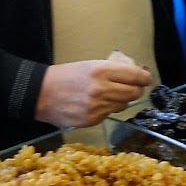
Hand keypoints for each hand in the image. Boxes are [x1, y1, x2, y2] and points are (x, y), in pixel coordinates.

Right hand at [35, 59, 152, 128]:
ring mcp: (97, 106)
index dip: (144, 78)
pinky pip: (110, 114)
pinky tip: (96, 104)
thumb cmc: (66, 76)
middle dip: (137, 90)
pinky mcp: (92, 119)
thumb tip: (136, 76)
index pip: (136, 76)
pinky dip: (107, 109)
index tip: (146, 79)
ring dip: (121, 100)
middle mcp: (102, 89)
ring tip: (110, 95)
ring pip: (123, 105)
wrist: (40, 93)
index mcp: (102, 70)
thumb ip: (112, 71)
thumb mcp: (90, 65)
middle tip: (135, 88)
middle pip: (134, 92)